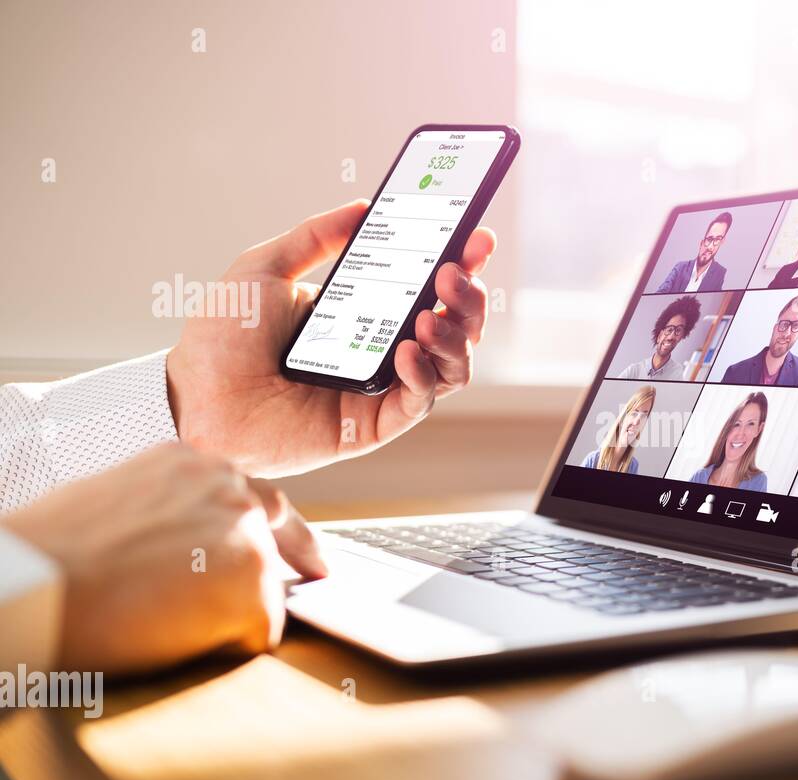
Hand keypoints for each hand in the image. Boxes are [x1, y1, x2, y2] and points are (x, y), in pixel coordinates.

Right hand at [0, 444, 324, 676]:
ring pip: (263, 591)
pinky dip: (227, 648)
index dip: (277, 535)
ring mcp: (248, 534)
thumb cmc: (50, 555)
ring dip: (229, 616)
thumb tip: (186, 553)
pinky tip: (177, 643)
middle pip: (273, 539)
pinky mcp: (256, 583)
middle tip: (309, 583)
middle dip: (273, 571)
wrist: (32, 580)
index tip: (308, 556)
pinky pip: (258, 633)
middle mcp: (228, 488)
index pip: (254, 499)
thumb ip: (169, 517)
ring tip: (164, 624)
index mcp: (191, 465)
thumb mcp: (117, 505)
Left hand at [166, 200, 495, 477]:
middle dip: (467, 298)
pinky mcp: (372, 426)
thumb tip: (362, 207)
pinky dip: (423, 374)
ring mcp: (381, 390)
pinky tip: (406, 350)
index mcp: (361, 313)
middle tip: (454, 273)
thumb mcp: (266, 267)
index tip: (476, 238)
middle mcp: (379, 351)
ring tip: (432, 316)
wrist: (195, 396)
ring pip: (451, 366)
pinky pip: (420, 401)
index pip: (426, 287)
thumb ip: (314, 236)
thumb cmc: (223, 339)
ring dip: (455, 336)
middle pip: (452, 326)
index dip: (459, 264)